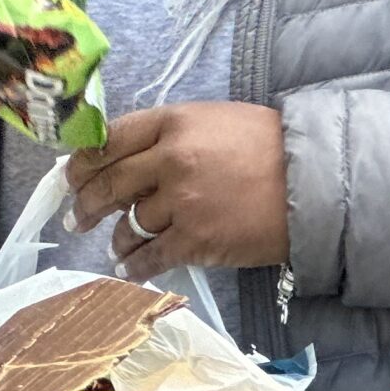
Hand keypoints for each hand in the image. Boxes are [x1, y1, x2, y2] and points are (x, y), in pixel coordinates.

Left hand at [67, 102, 289, 275]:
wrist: (315, 181)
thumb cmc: (268, 147)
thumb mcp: (214, 121)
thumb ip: (169, 135)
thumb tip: (124, 157)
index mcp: (173, 123)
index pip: (109, 140)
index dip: (83, 161)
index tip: (74, 176)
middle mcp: (170, 159)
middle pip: (110, 183)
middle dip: (86, 204)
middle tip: (78, 217)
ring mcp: (182, 202)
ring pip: (128, 224)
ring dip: (116, 238)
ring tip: (114, 244)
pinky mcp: (197, 240)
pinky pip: (151, 257)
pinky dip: (135, 266)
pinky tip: (130, 269)